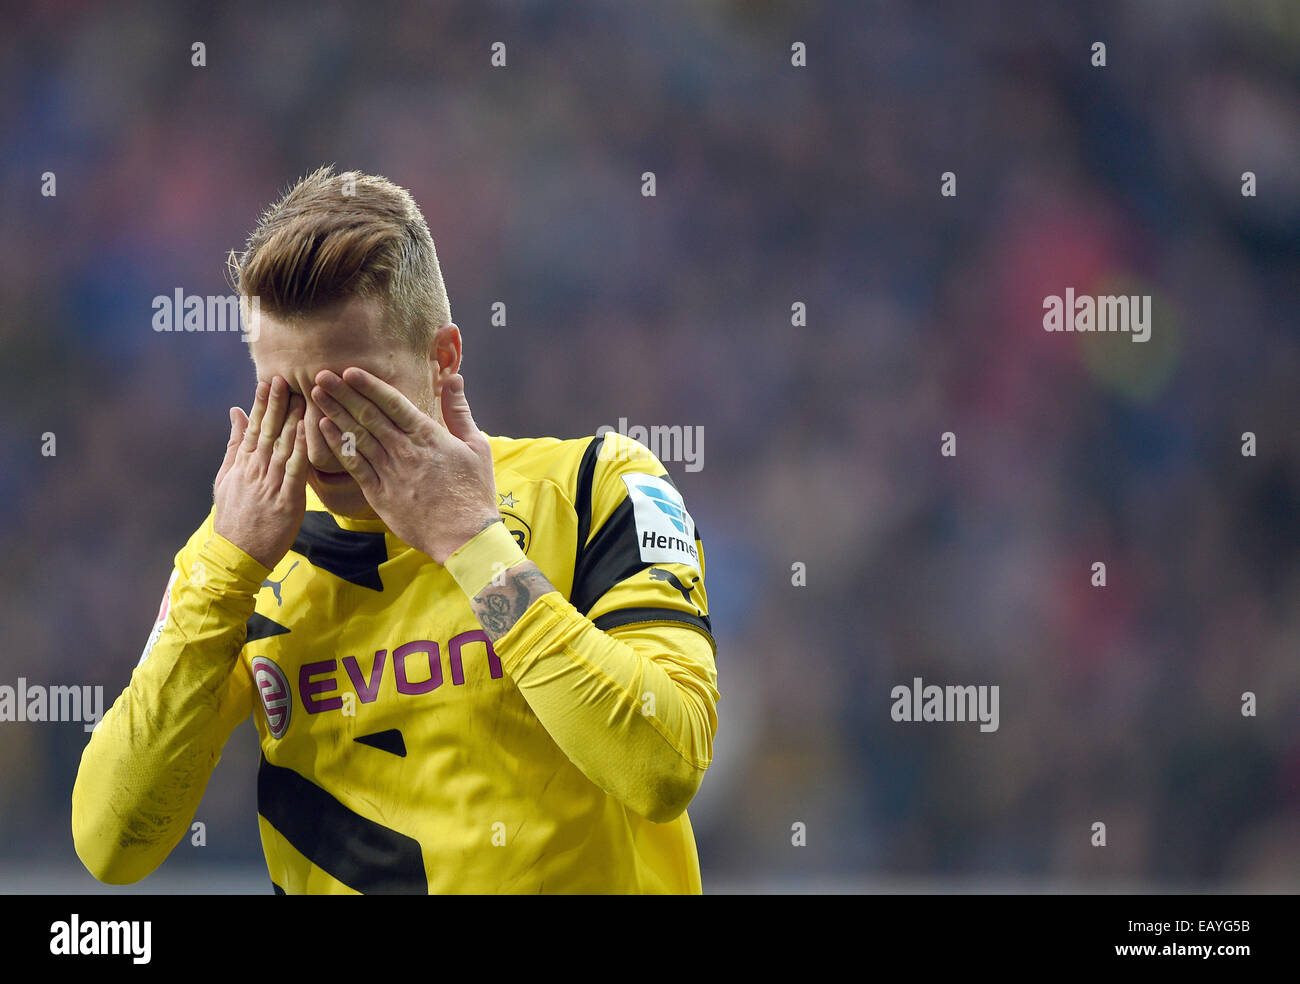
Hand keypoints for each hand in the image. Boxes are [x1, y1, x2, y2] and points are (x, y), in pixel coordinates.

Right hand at [213, 376, 308, 569]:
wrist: (237, 554)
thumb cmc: (234, 516)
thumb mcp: (225, 478)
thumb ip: (234, 445)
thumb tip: (236, 412)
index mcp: (242, 464)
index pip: (253, 427)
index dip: (261, 403)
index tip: (268, 381)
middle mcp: (255, 470)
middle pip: (267, 431)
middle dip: (277, 403)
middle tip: (286, 377)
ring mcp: (270, 484)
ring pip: (282, 446)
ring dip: (292, 419)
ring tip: (301, 395)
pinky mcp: (286, 500)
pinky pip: (295, 471)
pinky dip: (299, 450)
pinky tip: (306, 431)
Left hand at [310, 369, 498, 563]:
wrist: (464, 536)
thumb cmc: (474, 491)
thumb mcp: (476, 446)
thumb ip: (459, 411)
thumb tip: (455, 379)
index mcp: (428, 436)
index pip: (392, 402)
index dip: (369, 385)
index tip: (349, 371)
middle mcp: (404, 450)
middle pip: (368, 415)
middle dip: (343, 393)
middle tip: (321, 375)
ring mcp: (389, 472)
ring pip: (356, 436)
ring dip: (334, 413)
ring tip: (316, 395)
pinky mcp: (379, 494)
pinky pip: (353, 465)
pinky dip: (338, 445)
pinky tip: (323, 429)